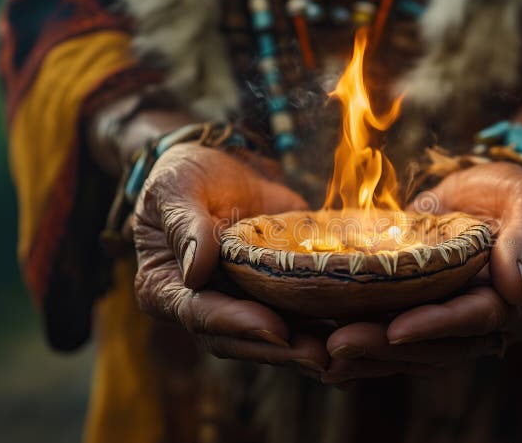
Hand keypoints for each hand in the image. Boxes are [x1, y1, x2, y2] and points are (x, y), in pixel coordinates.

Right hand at [133, 144, 327, 373]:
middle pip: (238, 340)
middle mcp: (203, 307)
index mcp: (165, 289)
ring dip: (305, 348)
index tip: (272, 327)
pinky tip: (356, 332)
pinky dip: (323, 327)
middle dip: (279, 350)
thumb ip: (184, 226)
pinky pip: (297, 318)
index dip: (236, 323)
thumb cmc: (187, 175)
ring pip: (271, 339)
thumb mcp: (175, 190)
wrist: (223, 167)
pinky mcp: (275, 297)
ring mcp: (240, 306)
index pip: (199, 314)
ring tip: (340, 353)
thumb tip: (195, 270)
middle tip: (317, 355)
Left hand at [322, 162, 521, 383]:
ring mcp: (454, 325)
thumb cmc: (513, 194)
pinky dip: (366, 346)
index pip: (477, 318)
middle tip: (339, 344)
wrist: (491, 193)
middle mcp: (489, 325)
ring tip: (326, 355)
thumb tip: (513, 287)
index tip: (397, 329)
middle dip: (387, 348)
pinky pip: (397, 339)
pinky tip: (328, 351)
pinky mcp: (426, 316)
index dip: (437, 325)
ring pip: (413, 351)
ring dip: (369, 355)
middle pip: (438, 347)